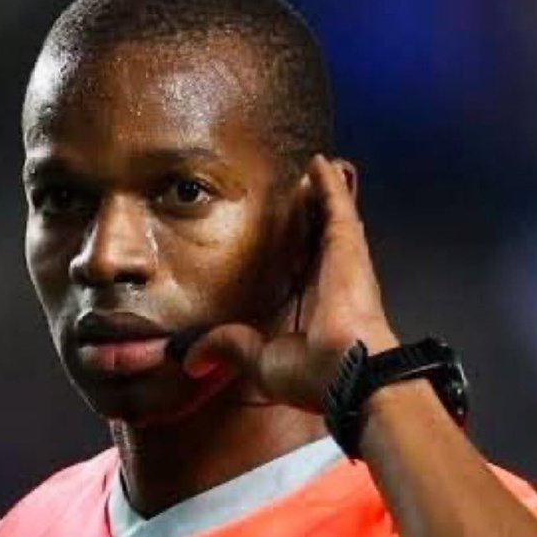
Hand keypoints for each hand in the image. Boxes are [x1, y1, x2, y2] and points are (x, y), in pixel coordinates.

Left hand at [175, 153, 398, 411]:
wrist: (347, 372)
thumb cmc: (313, 374)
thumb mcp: (257, 360)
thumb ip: (228, 347)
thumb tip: (189, 360)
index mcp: (307, 307)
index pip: (293, 272)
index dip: (285, 255)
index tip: (271, 239)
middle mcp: (326, 281)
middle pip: (312, 238)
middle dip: (304, 216)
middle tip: (291, 192)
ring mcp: (340, 261)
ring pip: (326, 217)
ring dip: (318, 194)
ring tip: (310, 170)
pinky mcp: (348, 245)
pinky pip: (337, 205)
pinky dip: (330, 184)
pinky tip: (320, 163)